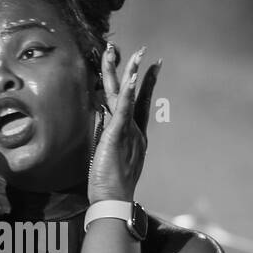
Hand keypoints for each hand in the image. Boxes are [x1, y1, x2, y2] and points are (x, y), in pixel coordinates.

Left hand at [87, 44, 160, 203]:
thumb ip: (108, 133)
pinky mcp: (117, 136)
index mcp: (134, 134)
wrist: (114, 201)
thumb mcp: (110, 154)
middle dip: (138, 70)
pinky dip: (129, 94)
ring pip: (127, 97)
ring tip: (136, 54)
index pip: (140, 102)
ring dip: (130, 73)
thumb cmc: (110, 183)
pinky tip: (131, 78)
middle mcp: (135, 130)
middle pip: (136, 94)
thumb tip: (101, 114)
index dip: (145, 83)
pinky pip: (123, 111)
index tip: (151, 65)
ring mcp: (128, 132)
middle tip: (143, 50)